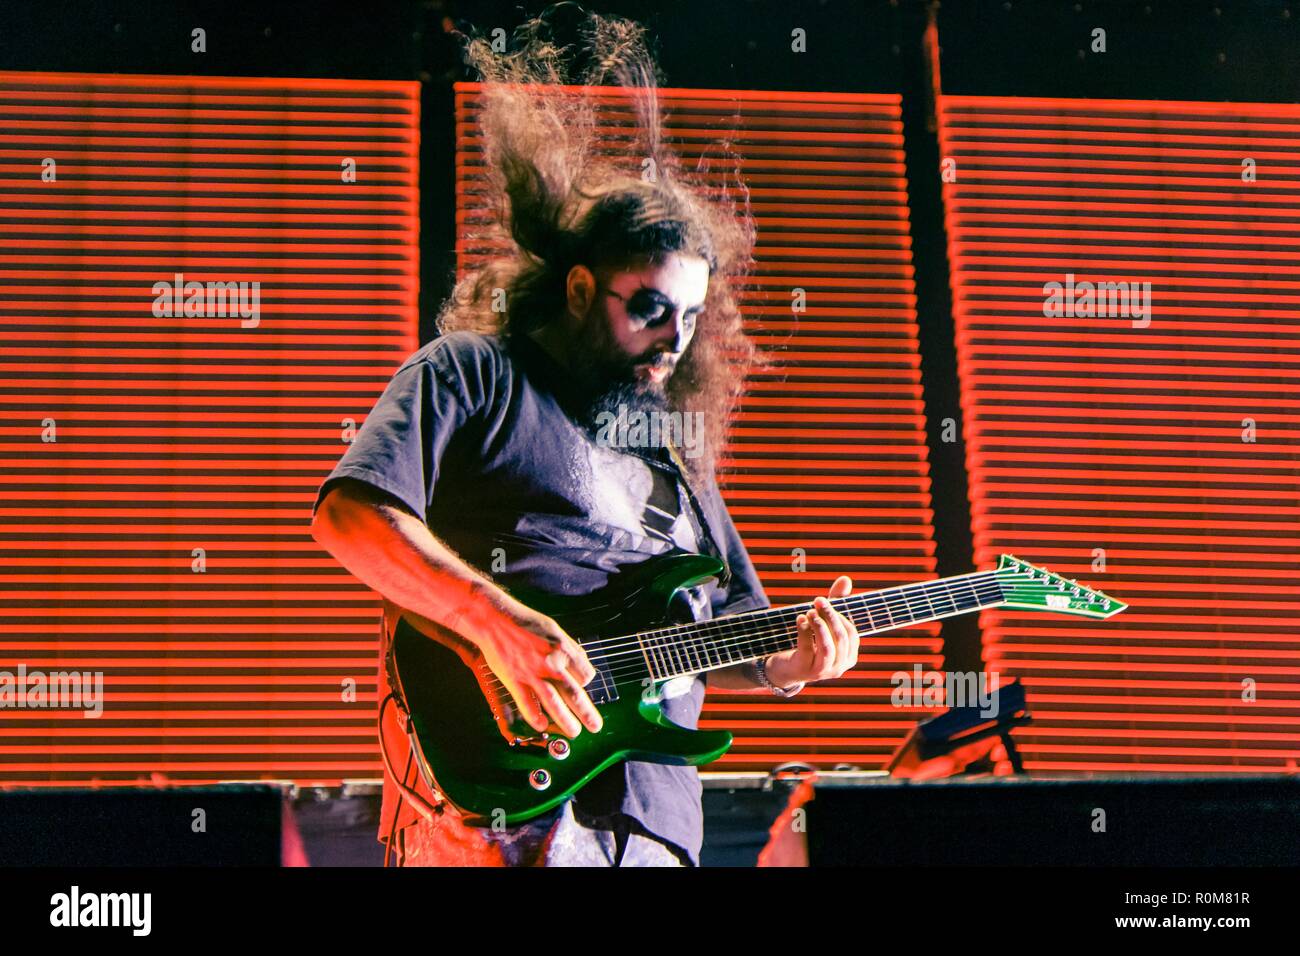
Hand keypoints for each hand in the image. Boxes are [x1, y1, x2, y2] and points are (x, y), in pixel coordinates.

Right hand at [458, 591, 603, 740]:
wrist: (496, 619)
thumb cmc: (527, 623)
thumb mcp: (555, 630)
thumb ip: (569, 650)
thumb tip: (583, 665)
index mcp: (563, 649)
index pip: (585, 675)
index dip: (585, 683)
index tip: (581, 686)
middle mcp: (551, 663)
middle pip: (575, 693)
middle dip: (587, 713)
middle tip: (596, 726)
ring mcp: (532, 673)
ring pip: (554, 703)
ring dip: (566, 720)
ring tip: (575, 732)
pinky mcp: (514, 680)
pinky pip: (527, 704)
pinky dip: (536, 718)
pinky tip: (542, 726)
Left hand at [764, 575, 859, 687]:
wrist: (785, 668)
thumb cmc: (809, 642)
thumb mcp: (823, 623)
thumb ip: (835, 603)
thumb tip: (845, 579)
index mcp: (849, 657)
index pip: (851, 634)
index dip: (839, 616)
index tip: (826, 601)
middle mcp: (839, 667)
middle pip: (840, 638)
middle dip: (830, 616)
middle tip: (818, 600)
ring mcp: (822, 672)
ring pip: (827, 647)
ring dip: (819, 626)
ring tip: (810, 611)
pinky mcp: (804, 670)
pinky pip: (807, 649)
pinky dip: (804, 632)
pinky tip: (800, 619)